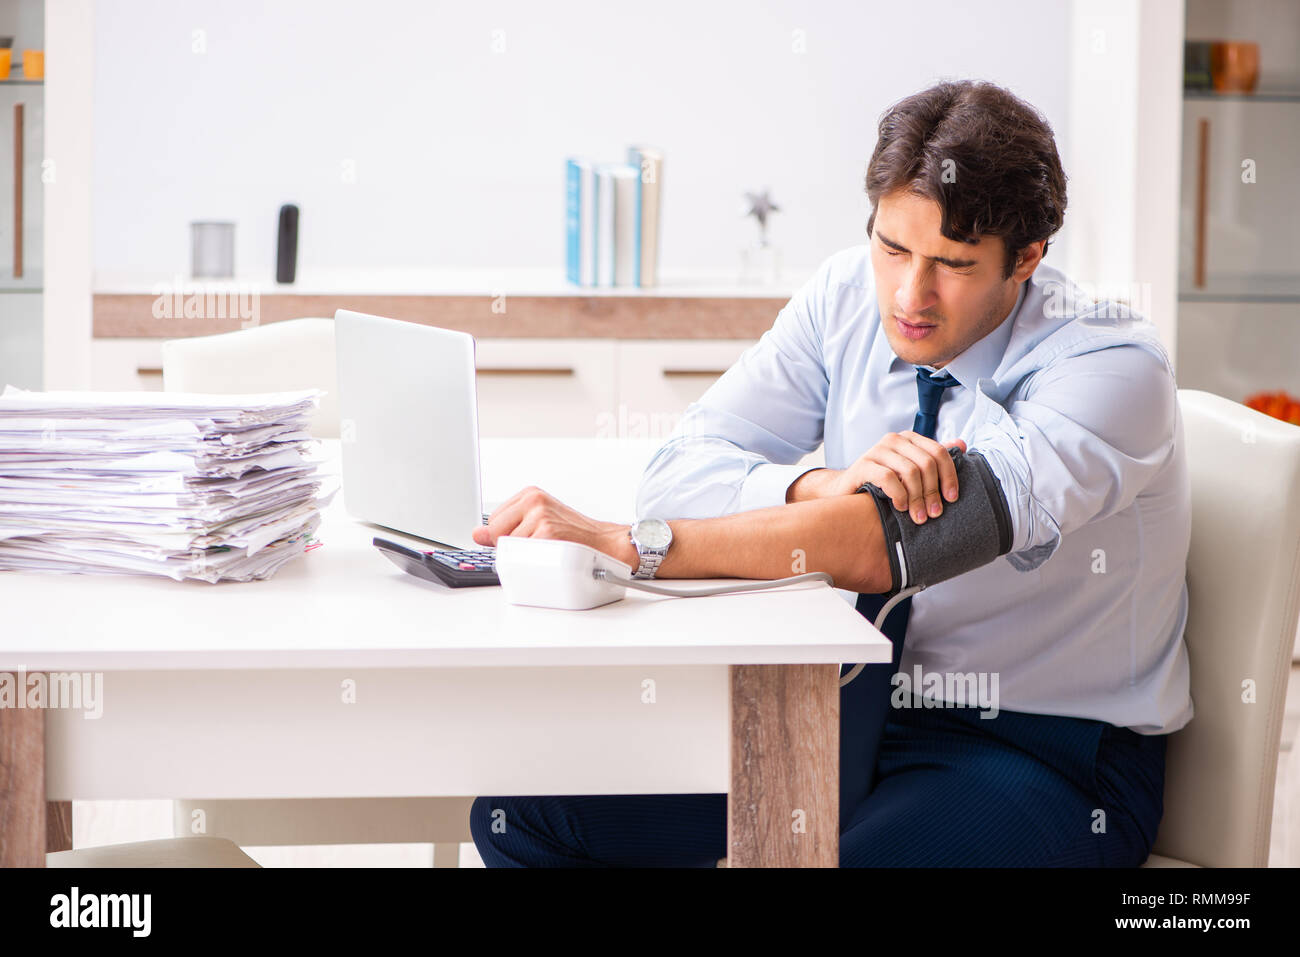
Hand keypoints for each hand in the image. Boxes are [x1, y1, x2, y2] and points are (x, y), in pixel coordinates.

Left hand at [472, 486, 637, 565]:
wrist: (607, 543)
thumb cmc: (576, 536)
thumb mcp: (539, 521)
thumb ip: (508, 525)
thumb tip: (477, 534)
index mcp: (530, 494)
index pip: (493, 521)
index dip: (506, 536)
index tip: (526, 540)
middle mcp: (533, 501)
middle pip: (496, 532)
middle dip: (512, 545)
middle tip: (539, 546)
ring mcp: (540, 516)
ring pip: (508, 546)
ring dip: (526, 555)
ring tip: (549, 551)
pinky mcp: (547, 534)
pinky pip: (522, 555)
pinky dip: (534, 562)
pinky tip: (552, 556)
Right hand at [786, 432, 966, 523]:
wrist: (845, 492)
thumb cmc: (882, 484)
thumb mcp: (910, 472)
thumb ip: (933, 458)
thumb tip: (961, 444)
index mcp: (909, 439)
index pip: (939, 452)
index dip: (949, 476)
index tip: (951, 499)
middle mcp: (894, 440)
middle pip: (926, 463)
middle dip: (933, 492)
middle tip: (933, 514)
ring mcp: (877, 450)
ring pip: (910, 472)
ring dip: (918, 498)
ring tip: (918, 516)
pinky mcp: (863, 464)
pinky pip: (889, 478)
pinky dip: (899, 495)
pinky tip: (900, 507)